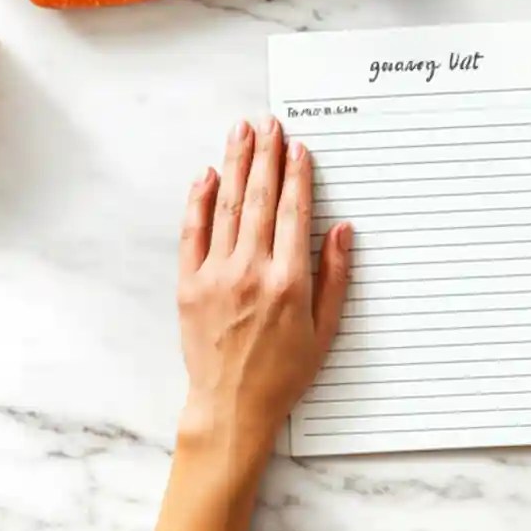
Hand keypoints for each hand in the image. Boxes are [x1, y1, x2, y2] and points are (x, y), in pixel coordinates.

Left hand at [176, 117, 352, 449]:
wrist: (231, 406)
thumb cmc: (283, 373)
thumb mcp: (325, 330)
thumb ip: (335, 277)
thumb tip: (341, 231)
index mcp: (288, 282)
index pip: (293, 212)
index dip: (297, 175)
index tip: (299, 148)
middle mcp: (250, 271)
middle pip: (259, 199)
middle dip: (265, 156)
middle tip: (269, 124)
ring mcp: (215, 276)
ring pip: (226, 206)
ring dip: (234, 164)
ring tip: (240, 132)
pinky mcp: (188, 285)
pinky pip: (192, 232)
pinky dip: (198, 200)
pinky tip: (205, 175)